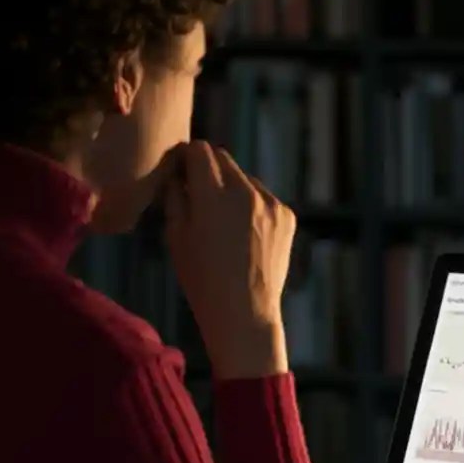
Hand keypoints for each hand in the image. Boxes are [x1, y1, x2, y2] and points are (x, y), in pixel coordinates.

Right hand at [163, 141, 293, 377]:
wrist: (244, 312)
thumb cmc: (202, 279)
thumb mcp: (176, 236)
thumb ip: (176, 196)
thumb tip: (177, 172)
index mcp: (214, 194)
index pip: (199, 150)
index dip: (186, 158)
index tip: (179, 172)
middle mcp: (246, 191)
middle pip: (223, 158)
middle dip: (207, 169)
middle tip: (197, 195)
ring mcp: (271, 203)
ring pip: (245, 178)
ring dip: (231, 188)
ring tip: (223, 223)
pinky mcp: (287, 216)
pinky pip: (263, 198)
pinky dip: (251, 206)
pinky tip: (244, 235)